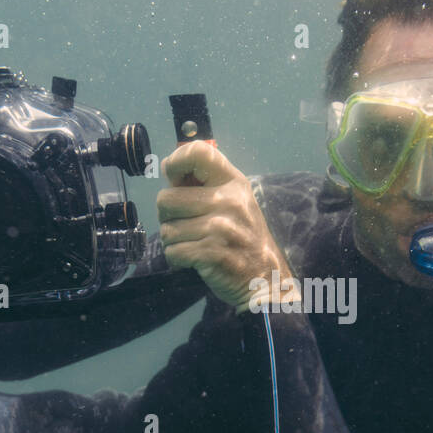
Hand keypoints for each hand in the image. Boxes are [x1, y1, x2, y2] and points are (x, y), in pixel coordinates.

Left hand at [157, 140, 293, 312]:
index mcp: (233, 183)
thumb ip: (202, 184)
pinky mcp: (212, 253)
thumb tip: (166, 165)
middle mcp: (228, 201)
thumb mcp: (233, 203)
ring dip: (173, 241)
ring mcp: (221, 227)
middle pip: (166, 198)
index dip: (177, 161)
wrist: (266, 280)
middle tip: (187, 226)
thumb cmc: (243, 240)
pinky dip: (177, 259)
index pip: (198, 152)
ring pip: (166, 229)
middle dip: (168, 216)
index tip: (175, 179)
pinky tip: (194, 260)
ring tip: (194, 244)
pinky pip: (173, 252)